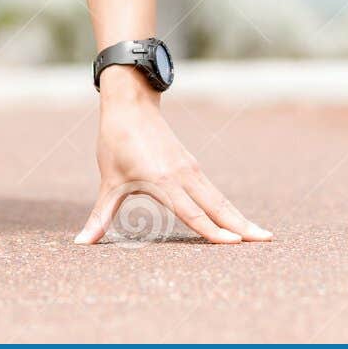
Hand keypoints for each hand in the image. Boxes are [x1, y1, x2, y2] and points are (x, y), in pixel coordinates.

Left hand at [75, 69, 271, 244]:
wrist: (130, 105)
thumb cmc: (116, 142)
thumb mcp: (108, 181)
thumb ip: (100, 216)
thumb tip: (81, 243)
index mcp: (162, 181)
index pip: (192, 213)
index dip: (212, 231)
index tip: (234, 243)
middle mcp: (182, 176)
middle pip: (216, 206)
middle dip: (241, 226)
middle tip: (267, 241)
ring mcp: (190, 170)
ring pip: (219, 199)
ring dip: (240, 217)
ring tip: (262, 235)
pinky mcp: (191, 166)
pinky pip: (214, 191)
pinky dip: (228, 207)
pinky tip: (238, 219)